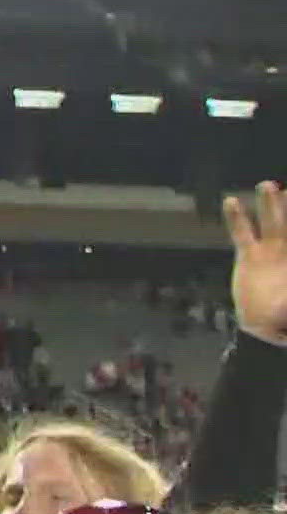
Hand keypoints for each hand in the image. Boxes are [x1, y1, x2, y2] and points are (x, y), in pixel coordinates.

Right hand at [223, 180, 286, 346]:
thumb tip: (284, 281)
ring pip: (272, 222)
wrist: (265, 328)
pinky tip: (231, 201)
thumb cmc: (286, 315)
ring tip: (269, 185)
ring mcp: (270, 250)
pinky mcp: (248, 255)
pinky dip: (236, 218)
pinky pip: (242, 233)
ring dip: (270, 204)